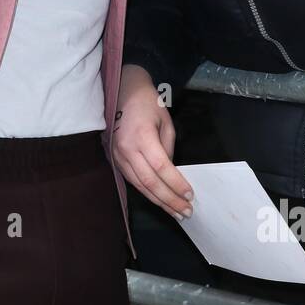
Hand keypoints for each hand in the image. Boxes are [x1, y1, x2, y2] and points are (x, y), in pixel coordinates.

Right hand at [112, 63, 192, 218]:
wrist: (122, 91)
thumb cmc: (148, 103)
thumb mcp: (166, 122)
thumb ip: (168, 148)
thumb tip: (172, 172)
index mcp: (142, 137)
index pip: (161, 168)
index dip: (176, 184)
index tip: (190, 195)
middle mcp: (127, 149)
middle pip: (149, 182)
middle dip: (169, 200)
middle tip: (185, 212)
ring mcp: (118, 156)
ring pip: (139, 185)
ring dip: (159, 201)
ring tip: (175, 212)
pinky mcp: (114, 159)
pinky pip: (132, 180)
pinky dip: (147, 193)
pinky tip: (160, 200)